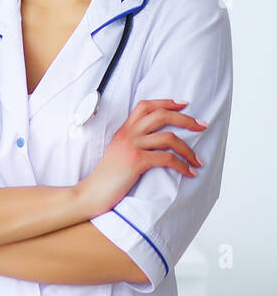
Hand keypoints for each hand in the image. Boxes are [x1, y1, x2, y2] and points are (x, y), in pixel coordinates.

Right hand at [75, 99, 205, 217]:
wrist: (92, 192)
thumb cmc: (107, 177)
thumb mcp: (117, 152)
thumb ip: (132, 142)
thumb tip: (154, 142)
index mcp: (123, 130)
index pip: (145, 106)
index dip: (166, 102)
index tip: (184, 104)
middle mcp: (127, 134)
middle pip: (161, 116)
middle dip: (186, 119)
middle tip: (202, 126)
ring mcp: (131, 146)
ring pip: (169, 138)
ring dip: (189, 149)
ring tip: (198, 161)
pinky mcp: (136, 161)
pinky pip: (167, 158)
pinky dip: (182, 166)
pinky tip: (189, 173)